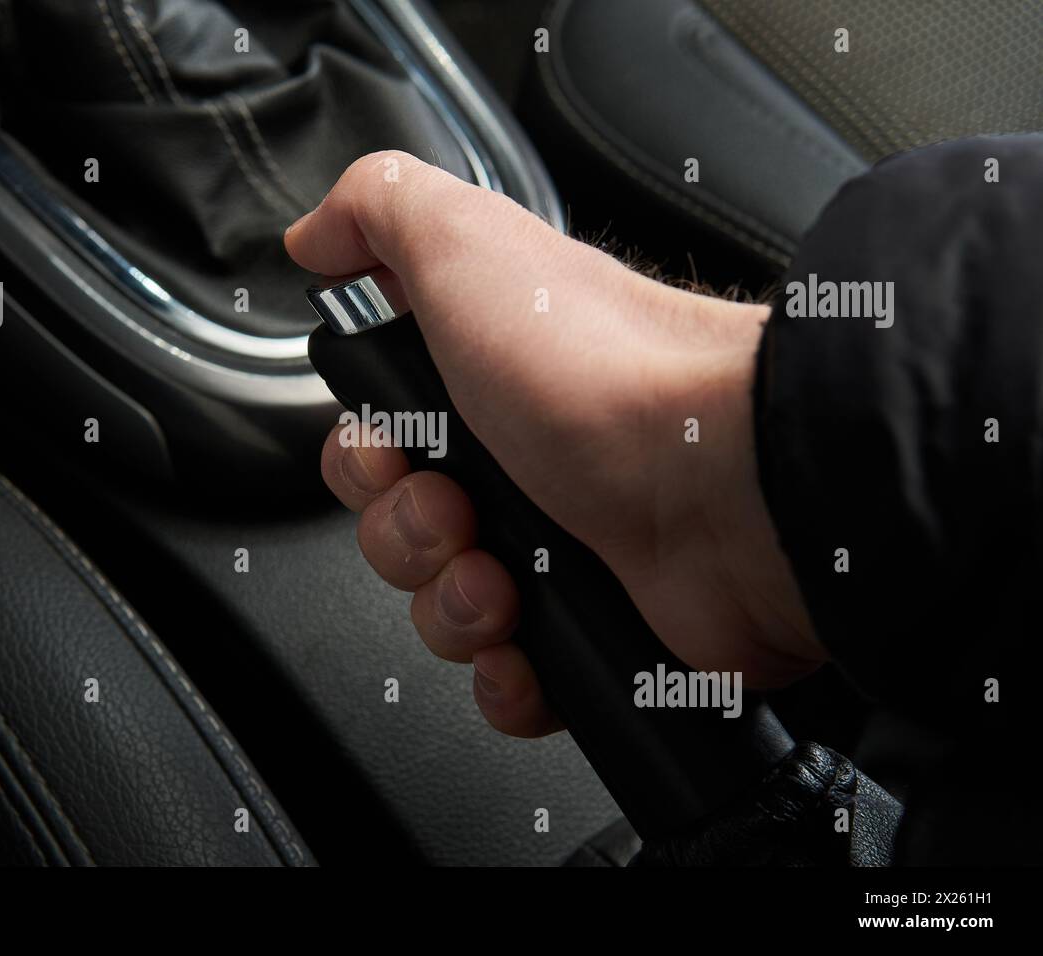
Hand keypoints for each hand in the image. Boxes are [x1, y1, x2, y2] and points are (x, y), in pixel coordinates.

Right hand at [286, 152, 823, 737]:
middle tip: (460, 511)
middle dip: (406, 536)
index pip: (378, 441)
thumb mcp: (470, 245)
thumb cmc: (609, 372)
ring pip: (443, 613)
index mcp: (487, 387)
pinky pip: (508, 682)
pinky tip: (528, 647)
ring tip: (507, 579)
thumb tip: (317, 234)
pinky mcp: (598, 634)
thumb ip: (380, 212)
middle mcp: (523, 468)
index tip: (396, 449)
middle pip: (399, 532)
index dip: (365, 458)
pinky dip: (505, 678)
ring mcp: (562, 555)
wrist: (734, 484)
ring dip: (454, 607)